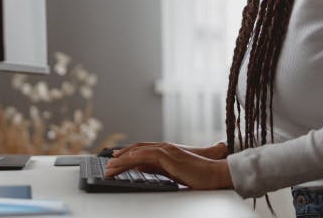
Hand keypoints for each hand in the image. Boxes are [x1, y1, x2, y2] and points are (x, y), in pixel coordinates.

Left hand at [104, 142, 232, 189]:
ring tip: (110, 168)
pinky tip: (122, 163)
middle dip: (121, 157)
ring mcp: (166, 150)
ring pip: (138, 152)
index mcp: (166, 151)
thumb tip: (139, 167)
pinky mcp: (168, 156)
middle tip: (108, 165)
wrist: (214, 174)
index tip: (115, 161)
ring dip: (122, 160)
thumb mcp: (172, 173)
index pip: (142, 151)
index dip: (127, 155)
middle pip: (137, 150)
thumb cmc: (198, 176)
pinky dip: (131, 158)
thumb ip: (156, 168)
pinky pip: (145, 155)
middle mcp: (164, 147)